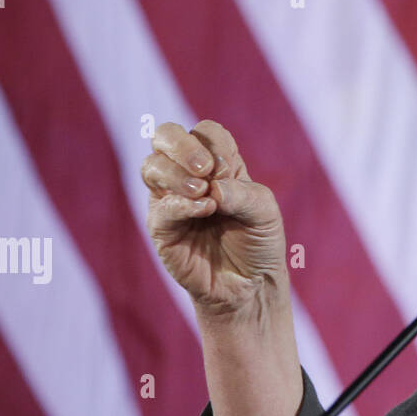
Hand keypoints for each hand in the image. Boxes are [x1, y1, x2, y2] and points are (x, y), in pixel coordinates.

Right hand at [143, 120, 286, 319]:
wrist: (251, 283)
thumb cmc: (258, 241)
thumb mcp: (264, 210)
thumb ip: (241, 192)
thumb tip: (212, 186)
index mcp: (217, 165)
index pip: (205, 132)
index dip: (214, 143)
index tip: (229, 169)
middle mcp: (188, 177)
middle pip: (165, 136)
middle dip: (182, 145)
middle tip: (205, 168)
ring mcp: (170, 201)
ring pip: (152, 166)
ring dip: (178, 173)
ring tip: (203, 192)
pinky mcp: (162, 229)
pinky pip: (161, 208)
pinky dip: (182, 204)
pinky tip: (204, 209)